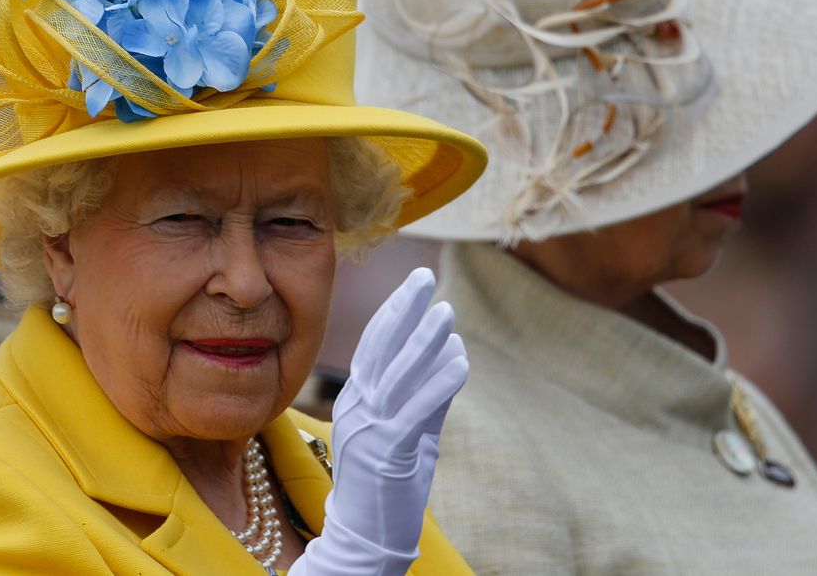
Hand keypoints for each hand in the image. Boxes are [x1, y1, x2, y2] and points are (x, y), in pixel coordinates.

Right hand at [289, 268, 467, 575]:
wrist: (364, 539)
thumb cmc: (386, 487)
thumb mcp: (410, 434)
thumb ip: (428, 397)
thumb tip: (452, 357)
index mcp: (355, 401)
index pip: (373, 346)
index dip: (394, 311)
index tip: (415, 283)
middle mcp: (356, 409)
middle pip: (379, 350)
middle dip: (403, 310)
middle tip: (424, 276)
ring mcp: (368, 430)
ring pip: (396, 375)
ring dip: (423, 341)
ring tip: (446, 311)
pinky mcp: (386, 453)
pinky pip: (415, 411)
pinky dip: (438, 383)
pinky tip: (460, 361)